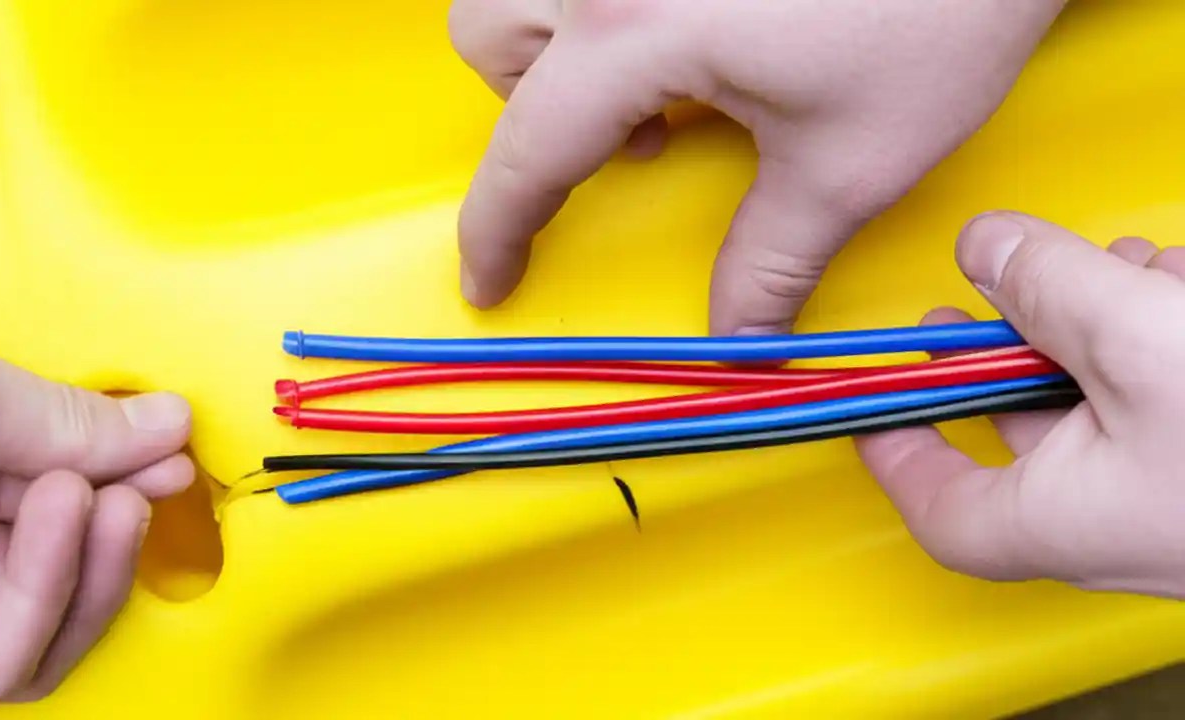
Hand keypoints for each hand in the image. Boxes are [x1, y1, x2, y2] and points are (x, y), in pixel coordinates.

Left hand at [0, 326, 192, 717]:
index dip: (110, 472)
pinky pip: (6, 660)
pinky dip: (51, 589)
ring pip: (46, 625)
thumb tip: (158, 420)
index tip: (165, 447)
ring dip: (93, 558)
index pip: (35, 492)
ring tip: (109, 495)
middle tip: (157, 476)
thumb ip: (58, 412)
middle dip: (113, 518)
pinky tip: (66, 516)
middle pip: (52, 563)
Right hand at [449, 0, 1064, 333]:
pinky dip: (596, 3)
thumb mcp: (848, 161)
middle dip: (525, 111)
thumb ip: (769, 261)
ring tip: (653, 81)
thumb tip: (735, 334)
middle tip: (625, 147)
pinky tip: (684, 23)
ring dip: (552, 45)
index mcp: (635, 26)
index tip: (491, 276)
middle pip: (489, 39)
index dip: (498, 230)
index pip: (527, 150)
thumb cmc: (941, 2)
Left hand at [857, 213, 1184, 596]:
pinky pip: (1167, 386)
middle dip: (1016, 340)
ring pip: (1102, 393)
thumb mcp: (1140, 338)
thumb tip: (986, 250)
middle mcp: (1115, 514)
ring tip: (1137, 272)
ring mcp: (1172, 485)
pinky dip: (1165, 330)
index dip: (892, 452)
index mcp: (1065, 520)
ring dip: (1105, 318)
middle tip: (1004, 286)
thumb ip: (1047, 288)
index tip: (866, 401)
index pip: (941, 510)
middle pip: (1019, 426)